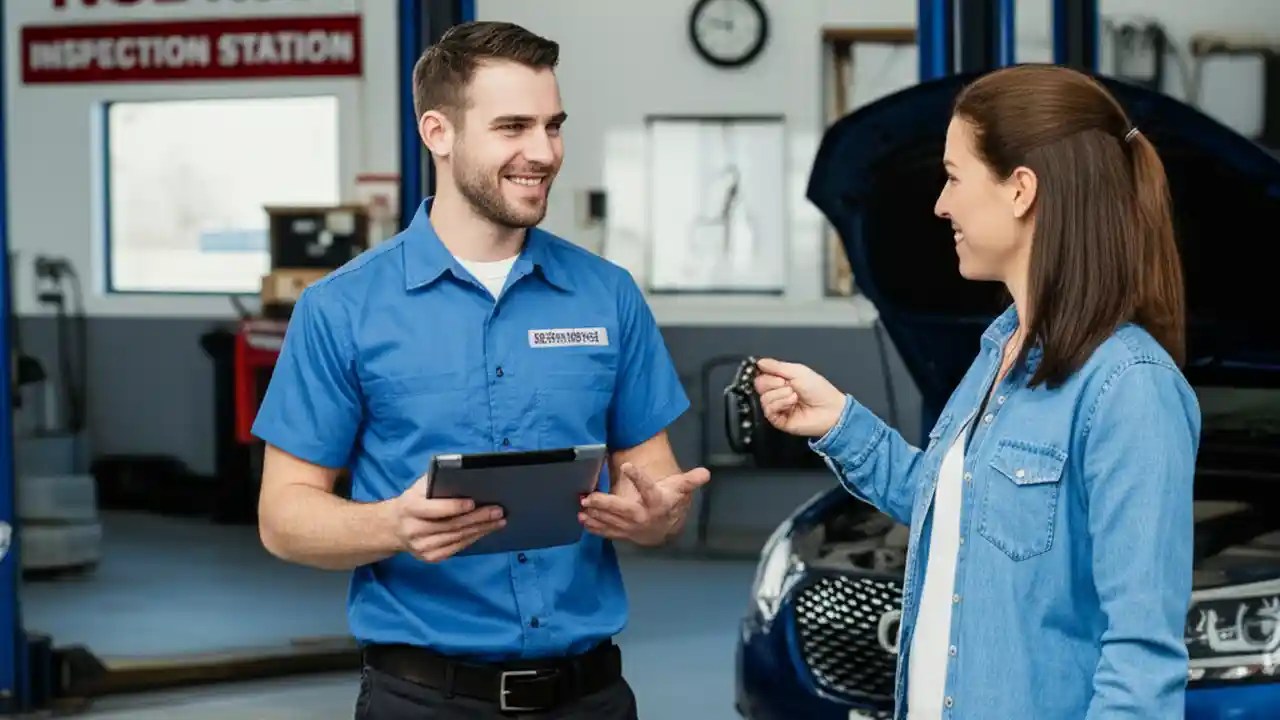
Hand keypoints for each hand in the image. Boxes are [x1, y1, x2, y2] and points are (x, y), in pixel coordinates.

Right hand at [391, 474, 506, 561]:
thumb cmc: (415, 500)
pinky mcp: (429, 557)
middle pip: (451, 525)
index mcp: (410, 508)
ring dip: (481, 530)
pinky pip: (456, 548)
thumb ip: (438, 481)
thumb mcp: (419, 487)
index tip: (474, 502)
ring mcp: (421, 547)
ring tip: (498, 521)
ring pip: (456, 538)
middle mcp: (414, 530)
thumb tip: (465, 477)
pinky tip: (485, 531)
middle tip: (498, 511)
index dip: (454, 507)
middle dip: (477, 518)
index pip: (434, 509)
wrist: (394, 527)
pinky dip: (473, 538)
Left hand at [580, 463, 710, 546]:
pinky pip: (607, 531)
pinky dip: (594, 526)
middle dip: (606, 504)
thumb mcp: (680, 489)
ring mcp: (631, 528)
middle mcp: (643, 516)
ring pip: (611, 521)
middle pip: (623, 510)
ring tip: (581, 505)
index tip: (627, 466)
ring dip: (595, 514)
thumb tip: (705, 473)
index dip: (639, 478)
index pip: (648, 489)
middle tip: (589, 497)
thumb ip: (690, 480)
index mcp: (657, 502)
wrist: (663, 531)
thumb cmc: (669, 502)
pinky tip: (582, 519)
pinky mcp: (622, 533)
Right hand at [753, 357, 847, 437]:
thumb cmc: (819, 390)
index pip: (761, 375)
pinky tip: (792, 402)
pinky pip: (768, 410)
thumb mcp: (798, 371)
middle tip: (789, 384)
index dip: (766, 373)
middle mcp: (777, 393)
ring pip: (764, 398)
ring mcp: (777, 407)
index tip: (777, 373)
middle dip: (774, 383)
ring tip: (795, 395)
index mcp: (781, 380)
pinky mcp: (778, 420)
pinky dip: (780, 403)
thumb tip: (759, 362)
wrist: (829, 409)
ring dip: (781, 394)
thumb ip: (777, 366)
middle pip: (759, 385)